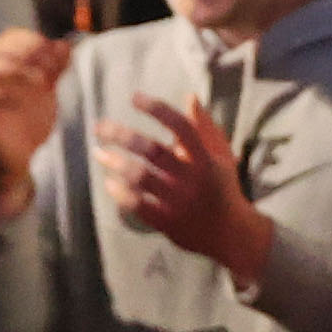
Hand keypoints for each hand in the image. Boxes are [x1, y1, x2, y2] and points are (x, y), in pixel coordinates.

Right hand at [0, 25, 66, 221]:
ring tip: (46, 83)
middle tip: (53, 69)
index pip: (13, 36)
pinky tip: (30, 99)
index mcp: (0, 60)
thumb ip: (55, 69)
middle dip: (30, 53)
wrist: (14, 156)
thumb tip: (66, 45)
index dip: (37, 41)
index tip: (59, 53)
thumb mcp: (47, 92)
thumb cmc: (30, 120)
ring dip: (21, 70)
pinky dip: (10, 93)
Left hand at [99, 93, 274, 281]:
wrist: (233, 234)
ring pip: (141, 177)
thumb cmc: (223, 188)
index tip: (134, 98)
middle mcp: (193, 179)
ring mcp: (179, 202)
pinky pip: (138, 205)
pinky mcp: (168, 222)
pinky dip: (121, 193)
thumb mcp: (221, 156)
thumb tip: (189, 96)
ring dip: (115, 162)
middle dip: (123, 136)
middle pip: (153, 151)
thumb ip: (204, 127)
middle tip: (100, 127)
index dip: (157, 110)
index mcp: (206, 159)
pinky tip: (109, 182)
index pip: (182, 128)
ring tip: (99, 152)